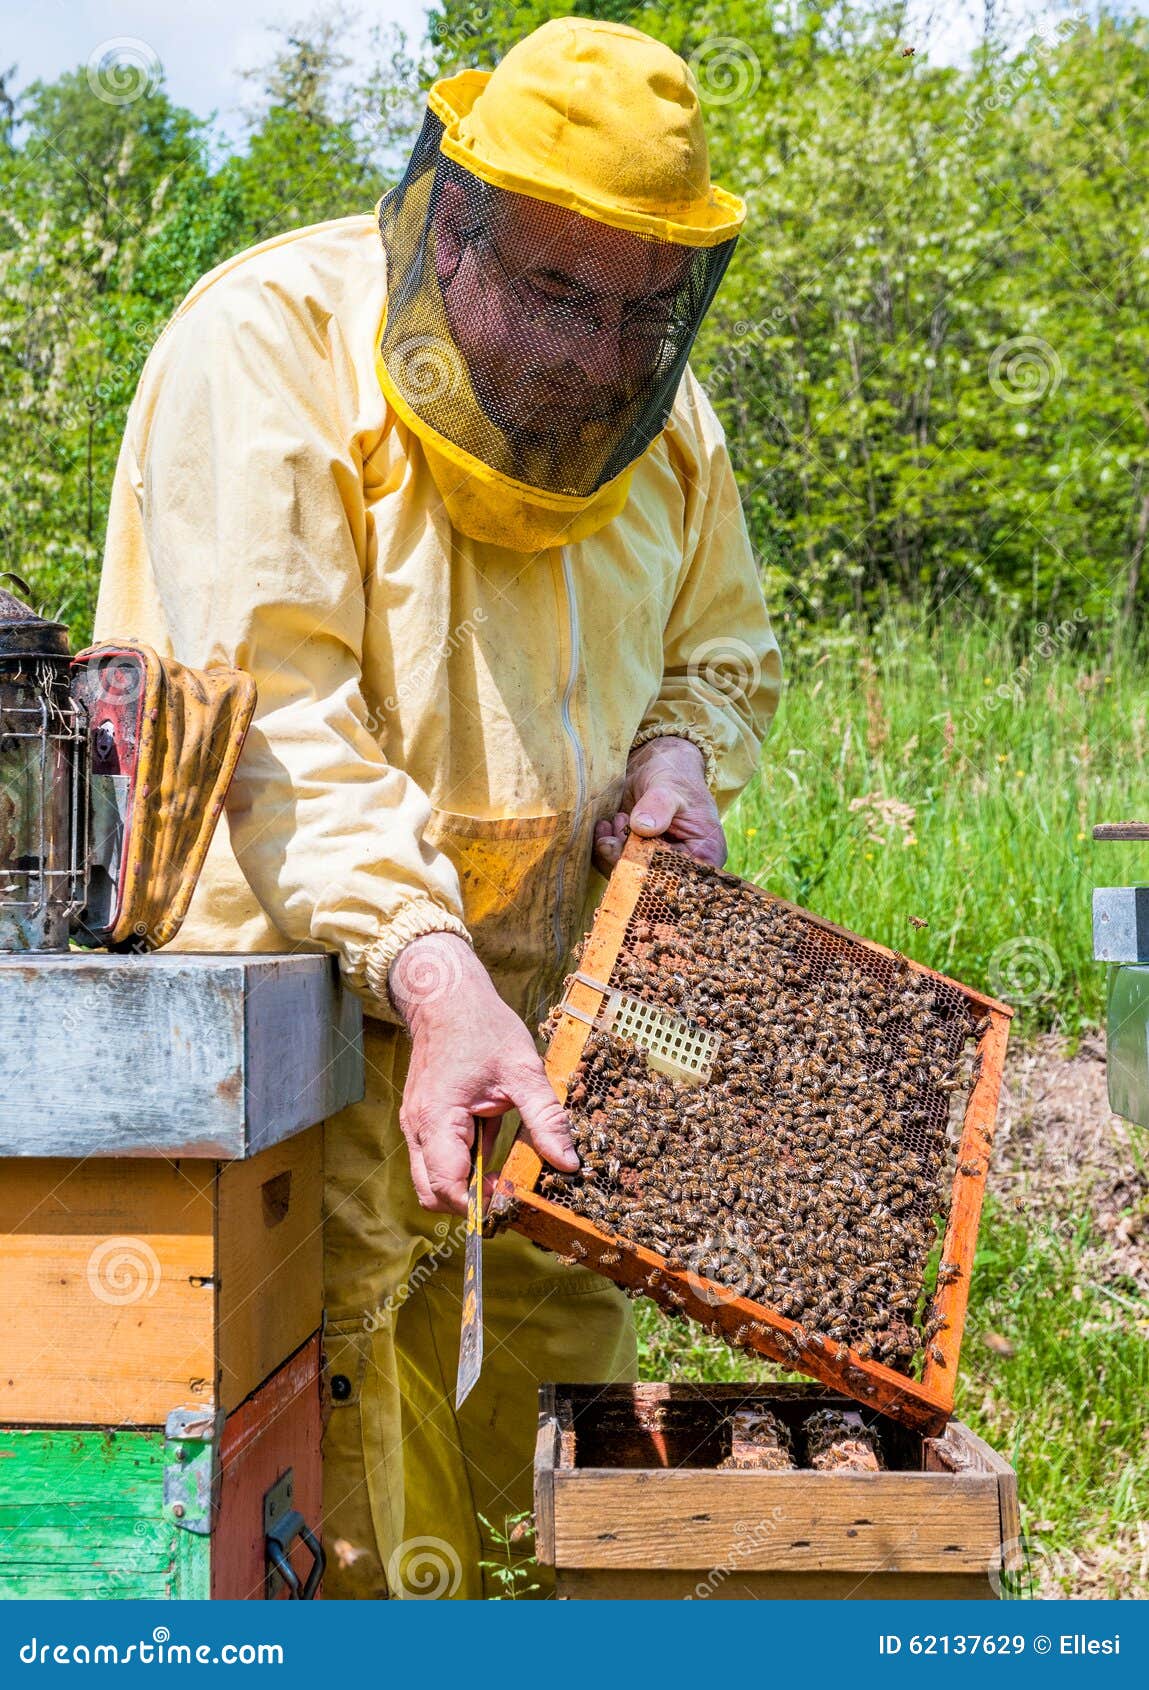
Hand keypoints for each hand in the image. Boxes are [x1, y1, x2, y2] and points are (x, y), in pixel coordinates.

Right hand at [389, 932, 578, 1212]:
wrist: (447, 994)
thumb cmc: (482, 1027)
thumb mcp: (523, 1071)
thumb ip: (545, 1119)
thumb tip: (568, 1163)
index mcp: (438, 1119)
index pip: (448, 1187)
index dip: (479, 1205)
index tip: (512, 1201)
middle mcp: (418, 1127)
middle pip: (433, 1193)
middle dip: (470, 1203)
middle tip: (509, 1193)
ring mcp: (417, 1123)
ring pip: (434, 1177)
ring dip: (468, 1181)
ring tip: (505, 1167)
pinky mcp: (425, 1117)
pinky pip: (440, 1155)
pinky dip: (465, 1160)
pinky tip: (494, 1137)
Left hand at [593, 736, 725, 874]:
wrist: (659, 764)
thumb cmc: (674, 774)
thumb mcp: (668, 787)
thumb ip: (658, 806)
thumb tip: (642, 827)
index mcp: (705, 854)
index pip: (678, 877)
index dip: (652, 868)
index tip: (631, 845)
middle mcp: (685, 865)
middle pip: (653, 880)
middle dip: (627, 860)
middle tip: (614, 833)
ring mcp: (660, 862)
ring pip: (632, 875)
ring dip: (615, 853)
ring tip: (617, 819)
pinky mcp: (640, 856)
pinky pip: (619, 864)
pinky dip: (608, 848)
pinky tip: (605, 827)